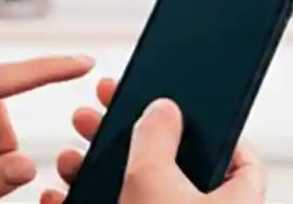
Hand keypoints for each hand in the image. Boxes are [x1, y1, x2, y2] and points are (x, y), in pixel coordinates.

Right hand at [41, 79, 264, 203]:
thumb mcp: (156, 183)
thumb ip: (157, 138)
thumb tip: (163, 108)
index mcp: (236, 198)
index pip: (234, 149)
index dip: (202, 122)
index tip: (168, 100)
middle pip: (170, 164)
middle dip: (125, 136)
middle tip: (96, 110)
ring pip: (135, 192)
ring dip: (94, 170)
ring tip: (68, 153)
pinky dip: (81, 203)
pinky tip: (56, 195)